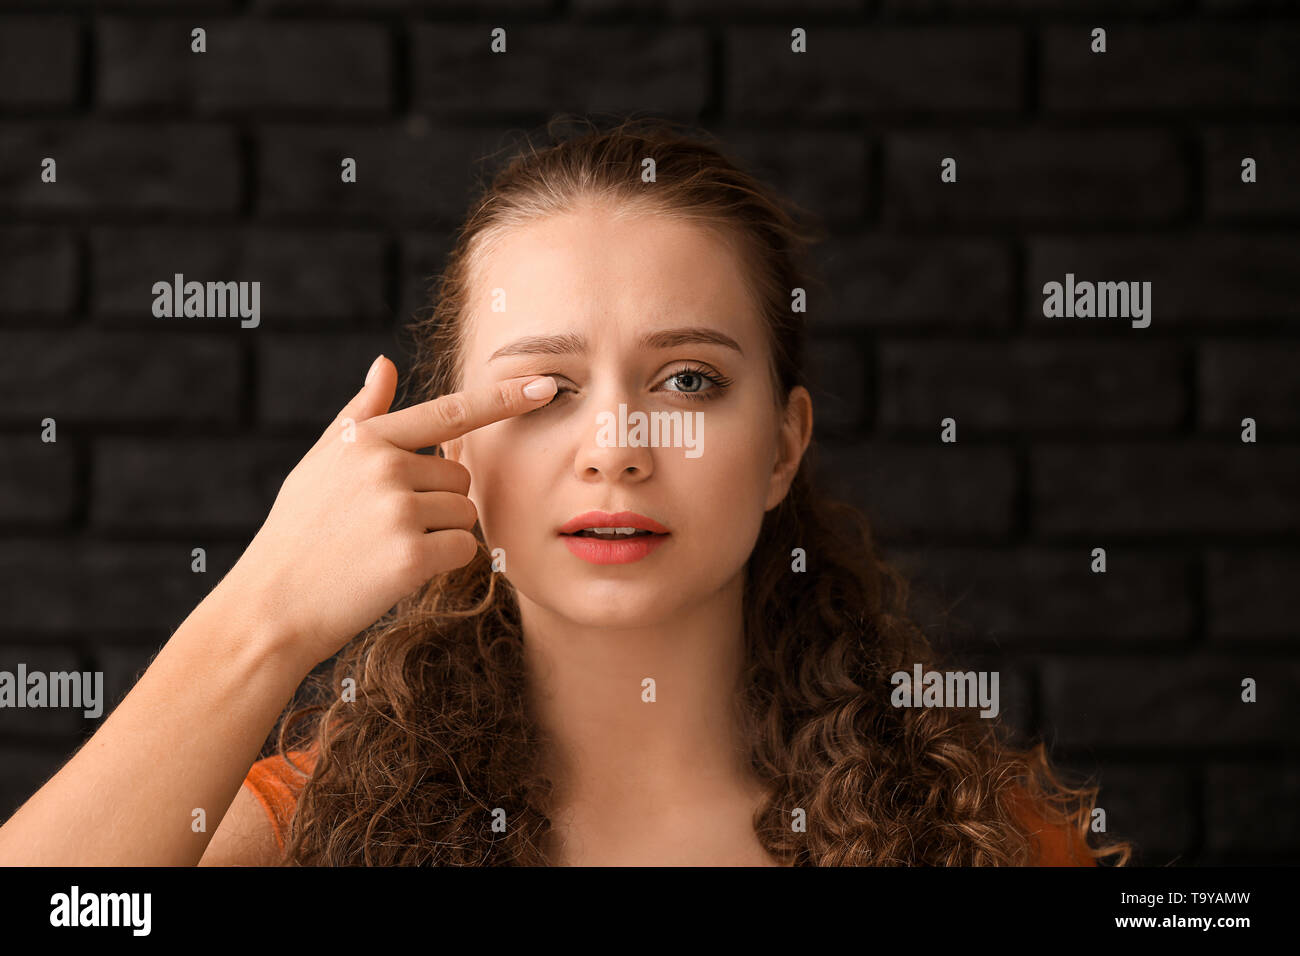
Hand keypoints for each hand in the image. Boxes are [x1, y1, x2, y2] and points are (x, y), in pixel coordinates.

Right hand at [218, 355, 556, 669]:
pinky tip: (401, 570)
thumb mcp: (321, 464)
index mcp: (366, 440)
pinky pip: (465, 548)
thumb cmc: (299, 533)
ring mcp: (398, 510)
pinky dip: (445, 562)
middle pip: (462, 475)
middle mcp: (385, 467)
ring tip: (387, 548)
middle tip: (389, 526)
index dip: (501, 399)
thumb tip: (385, 364)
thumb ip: (361, 414)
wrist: (272, 605)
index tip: (545, 386)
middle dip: (441, 500)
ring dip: (442, 533)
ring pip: (465, 513)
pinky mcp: (411, 555)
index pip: (449, 412)